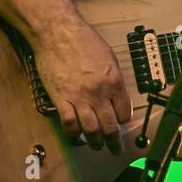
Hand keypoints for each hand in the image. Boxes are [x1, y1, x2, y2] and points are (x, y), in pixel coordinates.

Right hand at [29, 13, 131, 154]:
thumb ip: (113, 78)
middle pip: (110, 126)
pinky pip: (69, 123)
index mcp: (114, 81)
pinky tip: (76, 136)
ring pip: (91, 130)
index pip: (124, 112)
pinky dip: (74, 133)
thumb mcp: (108, 57)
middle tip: (116, 150)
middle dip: (114, 142)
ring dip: (95, 142)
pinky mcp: (60, 98)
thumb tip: (116, 95)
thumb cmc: (83, 40)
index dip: (123, 121)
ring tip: (96, 146)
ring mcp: (79, 97)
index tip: (120, 124)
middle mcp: (99, 92)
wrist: (57, 31)